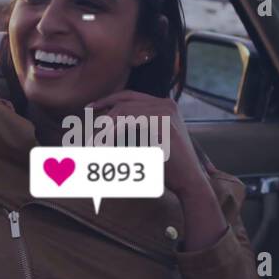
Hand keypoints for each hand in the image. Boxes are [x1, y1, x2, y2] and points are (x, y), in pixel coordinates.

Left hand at [87, 90, 203, 194]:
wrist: (190, 182)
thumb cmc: (168, 168)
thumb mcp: (147, 144)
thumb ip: (131, 131)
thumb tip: (104, 125)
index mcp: (164, 106)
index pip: (130, 96)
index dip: (108, 100)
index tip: (89, 109)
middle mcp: (166, 104)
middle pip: (125, 101)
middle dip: (104, 113)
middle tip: (88, 128)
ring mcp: (167, 111)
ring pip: (125, 111)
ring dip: (107, 127)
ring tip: (95, 143)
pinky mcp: (164, 123)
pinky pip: (130, 121)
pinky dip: (114, 132)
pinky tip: (105, 144)